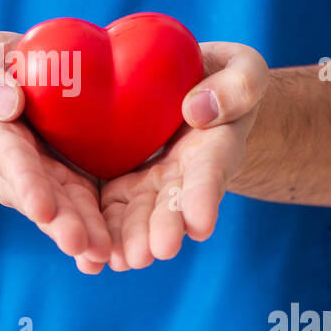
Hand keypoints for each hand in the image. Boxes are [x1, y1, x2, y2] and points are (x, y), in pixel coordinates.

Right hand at [0, 31, 111, 270]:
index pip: (11, 160)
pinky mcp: (77, 187)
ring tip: (106, 256)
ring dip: (87, 235)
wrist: (9, 94)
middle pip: (43, 200)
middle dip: (61, 223)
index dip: (27, 183)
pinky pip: (92, 211)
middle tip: (80, 244)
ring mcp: (50, 184)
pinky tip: (117, 255)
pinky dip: (104, 234)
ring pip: (69, 212)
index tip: (40, 208)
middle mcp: (21, 172)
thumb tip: (8, 103)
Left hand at [100, 42, 267, 270]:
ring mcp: (150, 184)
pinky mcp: (121, 184)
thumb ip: (236, 86)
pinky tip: (88, 260)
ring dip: (130, 239)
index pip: (210, 172)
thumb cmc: (220, 76)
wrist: (190, 90)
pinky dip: (101, 233)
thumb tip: (197, 111)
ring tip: (119, 262)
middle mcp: (183, 176)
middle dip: (164, 229)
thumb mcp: (242, 68)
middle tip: (155, 253)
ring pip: (138, 215)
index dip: (203, 196)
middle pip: (173, 205)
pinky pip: (109, 210)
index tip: (200, 224)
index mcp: (215, 148)